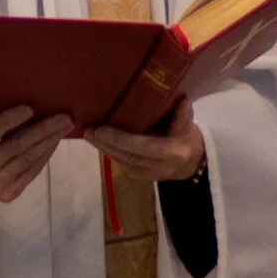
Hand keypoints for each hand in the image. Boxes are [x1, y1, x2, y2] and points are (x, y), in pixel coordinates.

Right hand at [0, 103, 73, 208]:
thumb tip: (19, 102)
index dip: (12, 119)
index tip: (30, 108)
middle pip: (18, 146)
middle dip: (44, 130)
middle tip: (64, 117)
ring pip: (28, 159)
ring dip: (49, 142)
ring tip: (64, 127)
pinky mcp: (8, 194)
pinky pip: (31, 172)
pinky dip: (44, 156)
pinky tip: (52, 143)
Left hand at [86, 103, 205, 181]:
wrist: (188, 163)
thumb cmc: (185, 138)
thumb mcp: (188, 126)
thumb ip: (183, 115)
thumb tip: (183, 99)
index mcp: (171, 153)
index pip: (143, 147)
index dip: (120, 139)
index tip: (102, 130)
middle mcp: (158, 167)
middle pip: (127, 155)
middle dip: (105, 143)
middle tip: (88, 130)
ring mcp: (147, 175)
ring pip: (121, 161)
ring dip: (103, 148)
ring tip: (88, 134)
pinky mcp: (139, 177)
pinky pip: (121, 163)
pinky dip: (108, 152)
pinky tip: (97, 142)